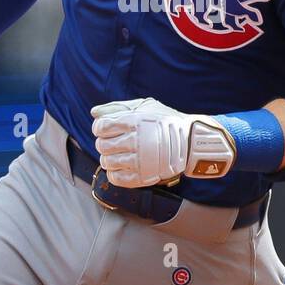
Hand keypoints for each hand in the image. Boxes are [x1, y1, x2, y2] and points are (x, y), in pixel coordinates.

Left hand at [90, 97, 235, 188]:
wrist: (190, 141)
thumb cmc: (165, 121)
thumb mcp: (144, 106)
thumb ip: (117, 108)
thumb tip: (94, 113)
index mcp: (135, 122)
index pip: (101, 127)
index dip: (100, 128)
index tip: (107, 128)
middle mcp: (136, 141)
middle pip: (101, 145)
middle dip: (104, 142)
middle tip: (115, 141)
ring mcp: (140, 160)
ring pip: (107, 162)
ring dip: (109, 157)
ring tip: (120, 153)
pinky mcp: (143, 176)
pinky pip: (116, 178)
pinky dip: (114, 173)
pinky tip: (122, 165)